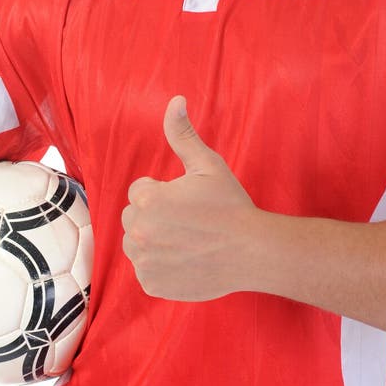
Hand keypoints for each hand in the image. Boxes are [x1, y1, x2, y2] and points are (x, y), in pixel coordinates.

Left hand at [122, 96, 256, 299]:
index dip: (164, 193)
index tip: (188, 202)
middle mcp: (139, 231)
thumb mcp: (207, 165)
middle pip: (134, 217)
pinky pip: (144, 269)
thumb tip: (175, 100)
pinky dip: (159, 266)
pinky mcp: (152, 285)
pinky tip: (184, 259)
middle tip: (188, 221)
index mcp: (148, 200)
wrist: (252, 252)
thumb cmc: (230, 205)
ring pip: (136, 244)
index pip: (140, 191)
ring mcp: (144, 262)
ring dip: (153, 241)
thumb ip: (183, 134)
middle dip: (154, 216)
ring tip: (186, 240)